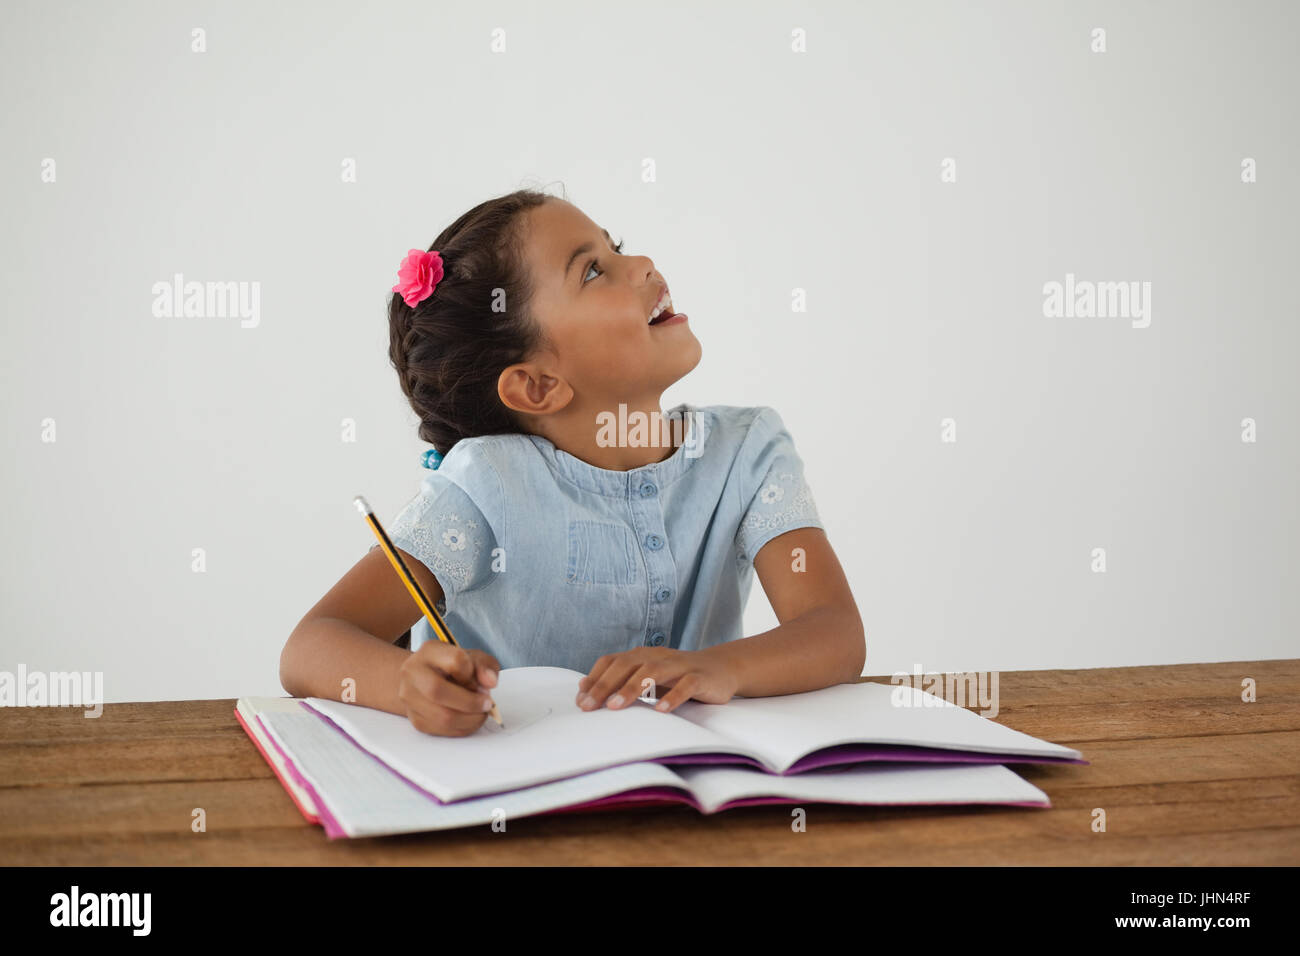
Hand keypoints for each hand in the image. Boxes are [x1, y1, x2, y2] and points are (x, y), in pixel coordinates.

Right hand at [398, 641, 500, 736]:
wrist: (427, 679)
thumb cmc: (454, 667)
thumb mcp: (474, 658)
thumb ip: (486, 666)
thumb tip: (490, 682)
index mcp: (430, 651)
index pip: (455, 661)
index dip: (473, 674)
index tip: (481, 681)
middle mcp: (413, 672)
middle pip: (437, 691)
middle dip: (471, 702)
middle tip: (487, 704)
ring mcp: (410, 697)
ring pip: (441, 716)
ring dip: (470, 719)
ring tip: (480, 713)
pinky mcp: (415, 718)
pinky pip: (441, 730)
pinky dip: (462, 728)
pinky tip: (470, 720)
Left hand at [575, 648, 738, 714]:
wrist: (720, 668)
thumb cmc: (676, 676)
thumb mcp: (645, 676)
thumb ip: (617, 680)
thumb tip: (582, 687)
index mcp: (641, 655)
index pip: (611, 662)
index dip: (594, 680)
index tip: (580, 702)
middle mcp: (656, 656)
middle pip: (626, 666)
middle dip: (605, 686)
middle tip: (589, 707)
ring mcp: (678, 665)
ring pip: (652, 672)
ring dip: (632, 688)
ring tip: (616, 706)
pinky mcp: (699, 677)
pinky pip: (685, 685)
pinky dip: (672, 696)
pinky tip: (660, 710)